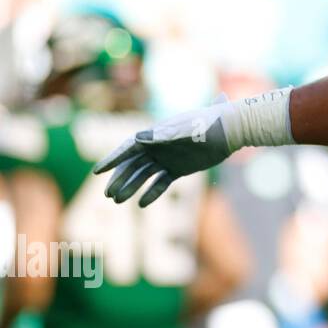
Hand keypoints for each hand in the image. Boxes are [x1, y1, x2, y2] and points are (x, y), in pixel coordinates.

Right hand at [93, 100, 238, 206]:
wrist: (230, 129)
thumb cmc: (208, 124)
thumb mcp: (186, 130)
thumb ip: (164, 135)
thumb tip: (138, 138)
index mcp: (155, 135)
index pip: (128, 148)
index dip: (112, 159)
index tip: (97, 170)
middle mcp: (157, 147)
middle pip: (132, 165)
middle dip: (118, 178)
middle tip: (107, 194)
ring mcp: (167, 158)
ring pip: (143, 175)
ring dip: (130, 187)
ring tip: (117, 201)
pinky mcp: (179, 169)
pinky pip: (161, 183)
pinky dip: (152, 192)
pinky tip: (142, 203)